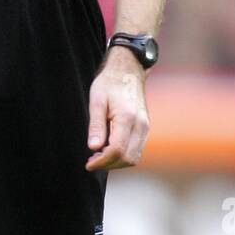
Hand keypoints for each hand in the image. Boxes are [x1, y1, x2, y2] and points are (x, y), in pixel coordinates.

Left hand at [85, 49, 149, 170]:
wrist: (128, 70)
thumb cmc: (110, 83)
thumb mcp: (97, 101)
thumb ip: (96, 125)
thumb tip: (93, 148)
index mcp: (128, 118)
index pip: (117, 150)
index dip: (102, 161)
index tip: (89, 164)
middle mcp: (141, 125)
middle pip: (128, 158)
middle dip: (109, 164)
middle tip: (92, 161)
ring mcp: (145, 127)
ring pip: (134, 157)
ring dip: (116, 162)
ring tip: (99, 156)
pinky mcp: (145, 128)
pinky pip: (137, 150)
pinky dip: (123, 155)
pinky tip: (109, 149)